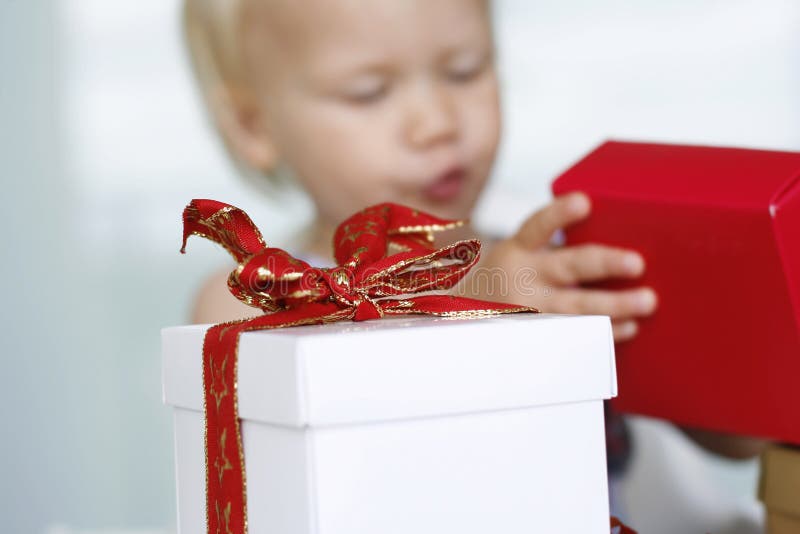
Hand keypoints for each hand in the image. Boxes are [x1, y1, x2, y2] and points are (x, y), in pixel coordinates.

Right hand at [461, 192, 656, 341]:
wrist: (466, 321)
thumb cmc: (508, 282)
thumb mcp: (519, 257)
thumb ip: (554, 250)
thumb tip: (618, 247)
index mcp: (517, 250)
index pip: (538, 226)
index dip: (559, 215)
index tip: (584, 202)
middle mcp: (521, 278)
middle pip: (567, 268)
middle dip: (605, 263)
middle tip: (637, 263)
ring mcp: (529, 311)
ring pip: (576, 308)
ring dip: (615, 304)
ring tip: (647, 301)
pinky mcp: (536, 337)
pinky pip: (576, 335)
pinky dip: (604, 332)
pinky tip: (628, 326)